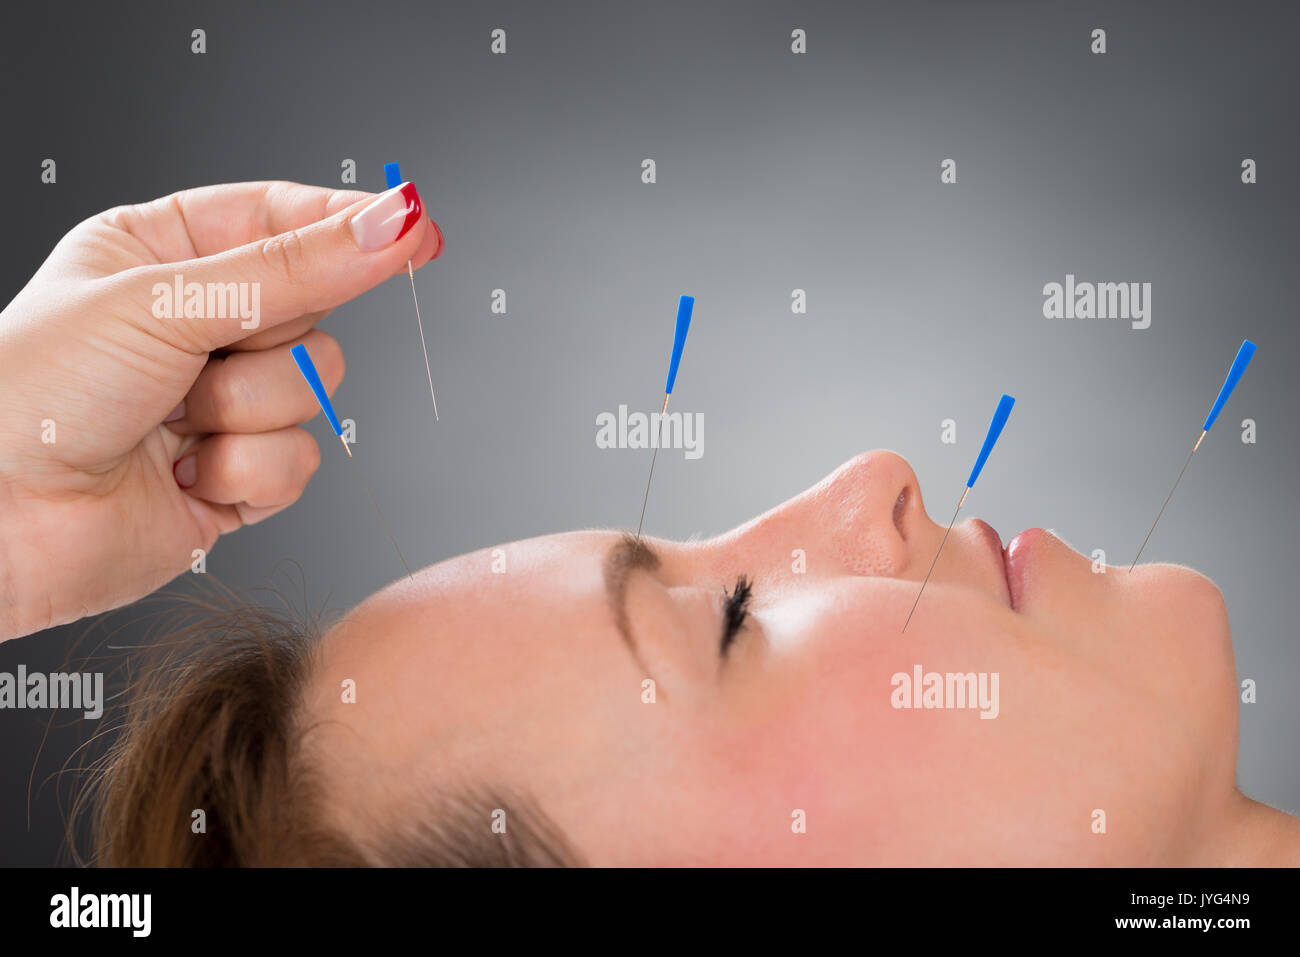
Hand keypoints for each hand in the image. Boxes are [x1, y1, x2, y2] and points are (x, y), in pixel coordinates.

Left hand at [0, 180, 441, 639]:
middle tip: (210, 348)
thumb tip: (394, 224)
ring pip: (317, 390)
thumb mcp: (170, 301)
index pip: (284, 220)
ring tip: (176, 421)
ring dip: (250, 410)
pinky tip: (183, 471)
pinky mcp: (235, 478)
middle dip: (271, 338)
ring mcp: (220, 405)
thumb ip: (298, 268)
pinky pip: (300, 462)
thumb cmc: (31, 393)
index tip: (416, 225)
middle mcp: (197, 328)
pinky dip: (247, 470)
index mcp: (165, 255)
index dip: (351, 224)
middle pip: (316, 310)